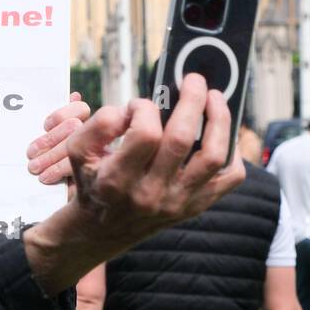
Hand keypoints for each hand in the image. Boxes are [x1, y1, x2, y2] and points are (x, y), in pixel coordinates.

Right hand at [24, 73, 245, 294]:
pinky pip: (229, 178)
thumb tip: (133, 110)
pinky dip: (232, 153)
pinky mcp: (195, 206)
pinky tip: (221, 134)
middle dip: (192, 100)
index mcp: (117, 180)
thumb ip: (98, 124)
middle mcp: (150, 194)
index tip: (140, 105)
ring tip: (215, 98)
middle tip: (194, 81)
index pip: (144, 133)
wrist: (103, 229)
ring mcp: (177, 203)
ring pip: (213, 156)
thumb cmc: (93, 182)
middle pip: (181, 139)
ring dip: (219, 121)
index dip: (145, 109)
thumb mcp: (78, 152)